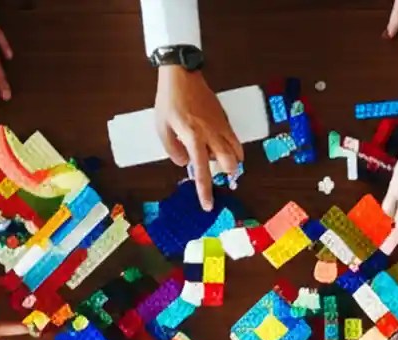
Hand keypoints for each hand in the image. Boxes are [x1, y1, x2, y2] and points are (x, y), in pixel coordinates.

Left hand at [154, 66, 242, 210]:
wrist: (182, 75)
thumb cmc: (168, 101)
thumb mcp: (161, 127)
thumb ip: (172, 149)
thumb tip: (185, 163)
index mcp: (193, 137)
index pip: (202, 170)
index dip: (205, 190)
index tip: (207, 205)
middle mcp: (211, 133)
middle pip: (230, 162)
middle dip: (226, 172)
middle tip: (216, 171)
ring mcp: (221, 125)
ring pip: (237, 151)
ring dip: (231, 161)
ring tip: (218, 158)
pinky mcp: (225, 118)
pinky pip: (234, 138)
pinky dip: (231, 147)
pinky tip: (219, 145)